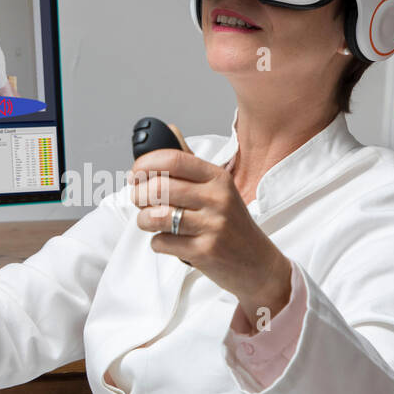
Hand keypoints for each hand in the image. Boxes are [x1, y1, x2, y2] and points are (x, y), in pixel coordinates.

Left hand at [129, 125, 291, 329]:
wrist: (258, 264)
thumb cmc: (232, 225)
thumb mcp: (220, 190)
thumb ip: (192, 165)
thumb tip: (169, 129)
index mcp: (218, 178)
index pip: (173, 160)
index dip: (146, 164)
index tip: (136, 173)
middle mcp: (217, 199)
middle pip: (158, 188)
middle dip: (138, 194)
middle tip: (138, 199)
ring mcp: (212, 226)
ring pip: (155, 216)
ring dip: (143, 220)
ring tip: (149, 221)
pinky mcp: (205, 251)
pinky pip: (162, 242)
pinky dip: (157, 242)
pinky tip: (169, 241)